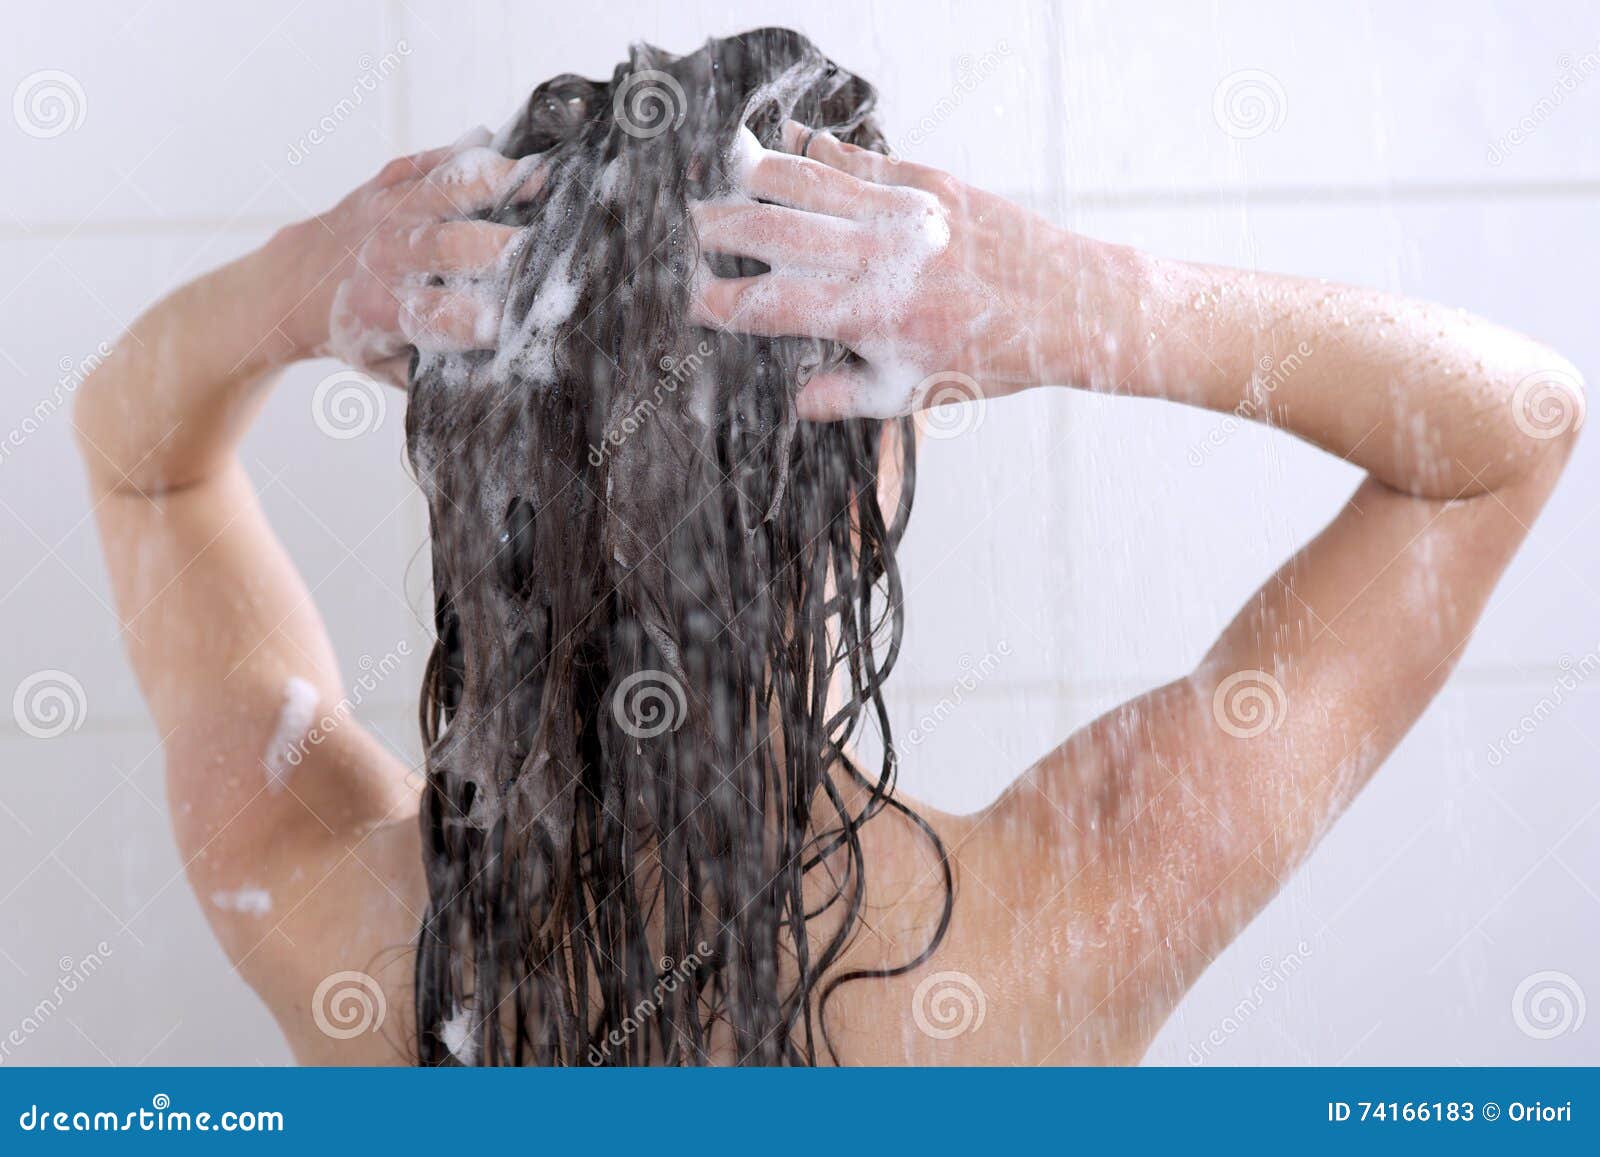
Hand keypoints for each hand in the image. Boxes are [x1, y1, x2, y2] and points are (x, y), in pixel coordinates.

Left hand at [266, 134, 537, 384]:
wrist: (293, 285)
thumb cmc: (357, 329)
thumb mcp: (388, 364)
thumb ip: (437, 369)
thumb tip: (497, 374)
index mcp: (382, 311)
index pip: (444, 315)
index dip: (486, 318)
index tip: (524, 318)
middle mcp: (382, 256)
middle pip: (450, 247)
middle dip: (503, 248)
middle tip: (551, 249)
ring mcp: (386, 211)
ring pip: (444, 190)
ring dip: (495, 184)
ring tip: (542, 181)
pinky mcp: (388, 181)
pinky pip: (431, 161)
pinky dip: (467, 153)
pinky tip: (504, 150)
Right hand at [691, 122, 1134, 419]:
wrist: (1070, 306)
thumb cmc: (993, 358)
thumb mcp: (916, 395)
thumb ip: (848, 395)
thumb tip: (796, 400)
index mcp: (869, 316)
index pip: (771, 305)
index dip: (722, 301)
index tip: (693, 300)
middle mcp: (879, 257)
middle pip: (774, 232)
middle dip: (721, 228)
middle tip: (689, 227)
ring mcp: (903, 211)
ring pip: (808, 181)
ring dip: (757, 176)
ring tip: (722, 175)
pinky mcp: (929, 181)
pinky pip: (858, 157)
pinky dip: (818, 148)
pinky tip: (788, 142)